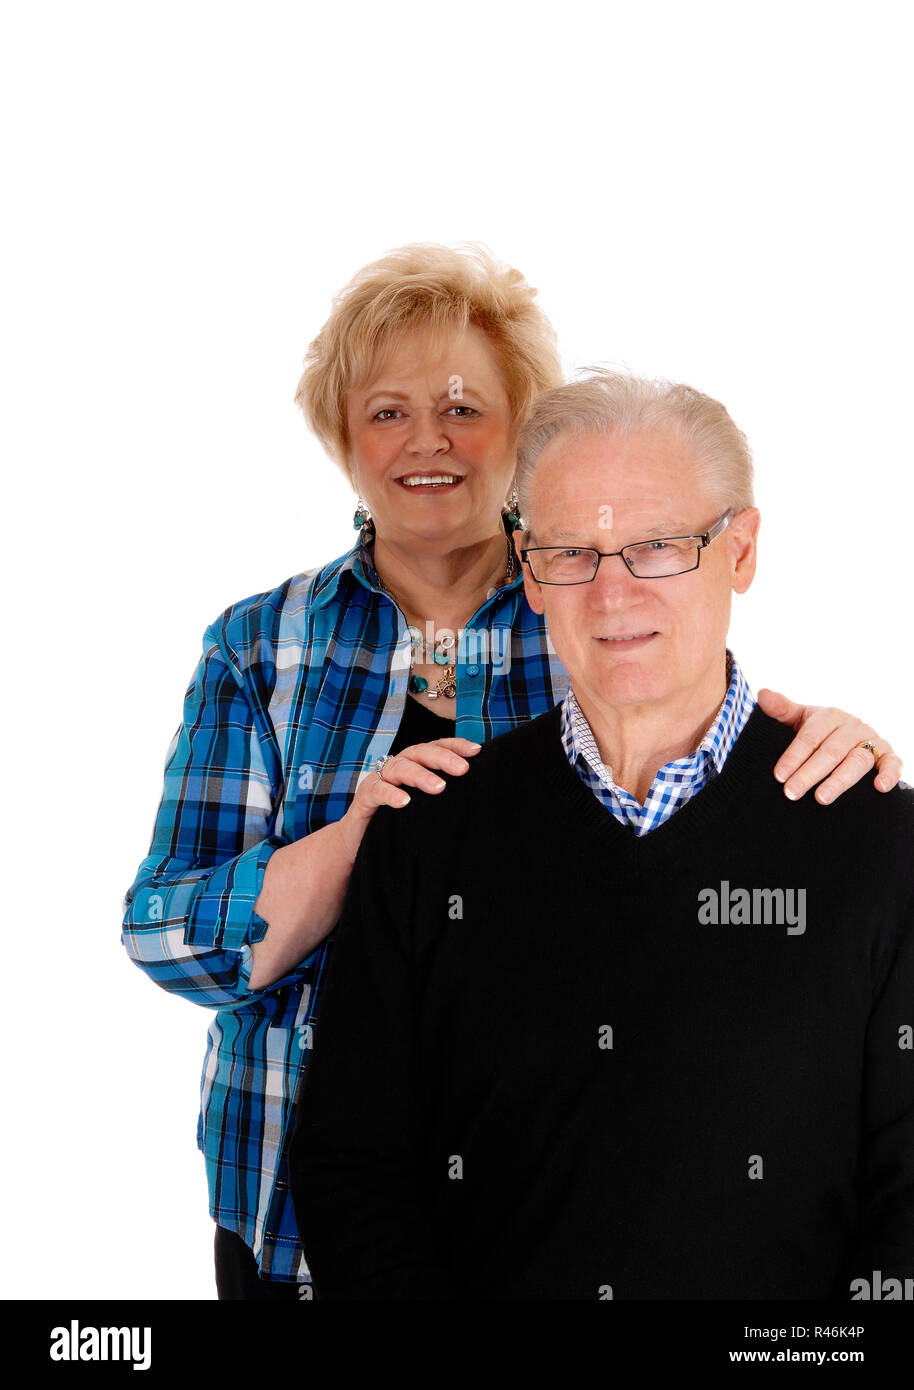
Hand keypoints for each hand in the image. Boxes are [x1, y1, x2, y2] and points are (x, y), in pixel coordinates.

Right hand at [337, 736, 481, 859]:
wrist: (359, 842)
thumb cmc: (397, 822)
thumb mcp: (423, 807)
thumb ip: (444, 798)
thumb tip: (479, 798)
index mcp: (414, 765)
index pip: (436, 747)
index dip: (455, 745)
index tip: (477, 751)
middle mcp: (397, 767)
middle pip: (420, 752)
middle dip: (442, 758)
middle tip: (463, 769)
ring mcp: (378, 780)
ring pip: (399, 767)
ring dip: (420, 775)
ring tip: (439, 787)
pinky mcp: (363, 798)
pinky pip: (377, 791)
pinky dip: (391, 794)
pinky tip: (405, 802)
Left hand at [757, 688, 902, 803]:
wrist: (845, 734)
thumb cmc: (818, 730)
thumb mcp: (798, 718)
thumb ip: (781, 709)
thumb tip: (762, 694)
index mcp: (829, 715)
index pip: (809, 738)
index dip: (793, 756)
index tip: (779, 775)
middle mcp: (852, 726)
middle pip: (830, 752)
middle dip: (809, 774)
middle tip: (792, 792)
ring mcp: (871, 740)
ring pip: (857, 761)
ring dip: (840, 780)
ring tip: (822, 798)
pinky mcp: (887, 754)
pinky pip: (892, 763)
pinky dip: (889, 774)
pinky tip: (879, 788)